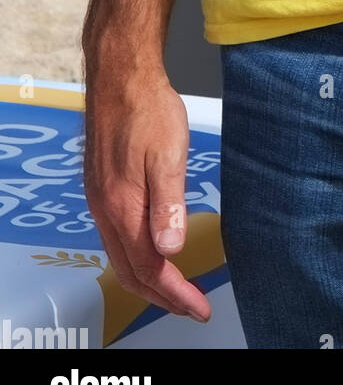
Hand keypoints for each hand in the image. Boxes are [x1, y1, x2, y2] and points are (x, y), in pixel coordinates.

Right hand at [83, 66, 211, 322]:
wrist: (120, 75)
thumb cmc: (147, 109)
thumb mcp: (167, 156)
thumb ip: (169, 205)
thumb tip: (169, 251)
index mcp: (123, 208)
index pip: (149, 269)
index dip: (175, 294)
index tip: (199, 308)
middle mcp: (106, 210)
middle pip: (130, 271)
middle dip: (161, 296)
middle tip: (190, 307)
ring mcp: (100, 199)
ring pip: (121, 255)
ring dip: (148, 278)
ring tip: (175, 287)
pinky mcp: (102, 186)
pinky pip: (115, 236)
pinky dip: (135, 255)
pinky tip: (151, 248)